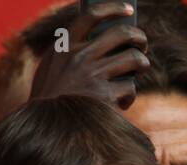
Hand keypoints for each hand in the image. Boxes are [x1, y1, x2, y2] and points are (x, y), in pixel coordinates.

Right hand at [28, 1, 148, 109]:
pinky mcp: (104, 97)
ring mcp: (92, 75)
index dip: (114, 9)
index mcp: (64, 46)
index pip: (90, 15)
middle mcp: (79, 56)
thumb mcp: (50, 71)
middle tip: (142, 44)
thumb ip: (69, 55)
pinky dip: (129, 96)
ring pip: (133, 59)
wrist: (44, 131)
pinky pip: (130, 88)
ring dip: (141, 63)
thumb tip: (103, 43)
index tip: (128, 9)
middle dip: (138, 37)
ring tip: (140, 68)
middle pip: (121, 34)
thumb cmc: (49, 103)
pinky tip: (123, 103)